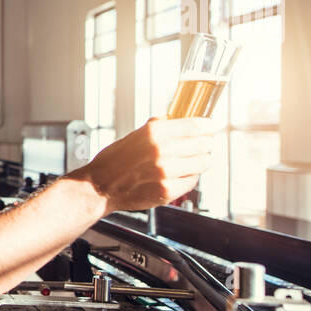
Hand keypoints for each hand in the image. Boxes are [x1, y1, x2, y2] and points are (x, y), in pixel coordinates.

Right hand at [68, 116, 217, 213]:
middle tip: (202, 145)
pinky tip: (179, 176)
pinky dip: (189, 178)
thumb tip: (174, 118)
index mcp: (154, 133)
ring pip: (203, 163)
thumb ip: (157, 127)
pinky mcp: (168, 191)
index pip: (195, 125)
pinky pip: (192, 182)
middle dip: (205, 144)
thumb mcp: (133, 135)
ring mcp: (166, 172)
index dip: (208, 125)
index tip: (212, 126)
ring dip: (200, 161)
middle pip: (204, 143)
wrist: (99, 187)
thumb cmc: (112, 162)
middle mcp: (162, 151)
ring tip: (191, 162)